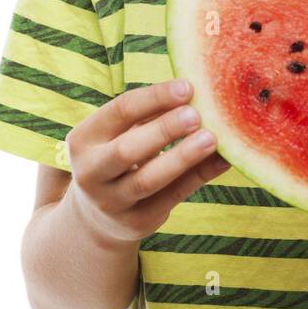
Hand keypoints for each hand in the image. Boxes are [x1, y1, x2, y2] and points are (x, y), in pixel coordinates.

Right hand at [65, 79, 229, 245]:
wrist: (97, 216)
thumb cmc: (118, 157)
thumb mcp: (122, 133)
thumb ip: (152, 115)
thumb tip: (198, 92)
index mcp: (84, 140)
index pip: (119, 112)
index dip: (155, 98)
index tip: (188, 87)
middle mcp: (90, 173)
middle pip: (128, 150)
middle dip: (164, 130)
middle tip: (196, 114)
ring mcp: (112, 202)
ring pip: (148, 180)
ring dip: (182, 158)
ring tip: (211, 139)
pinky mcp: (137, 221)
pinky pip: (172, 197)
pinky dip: (199, 176)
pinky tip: (223, 159)